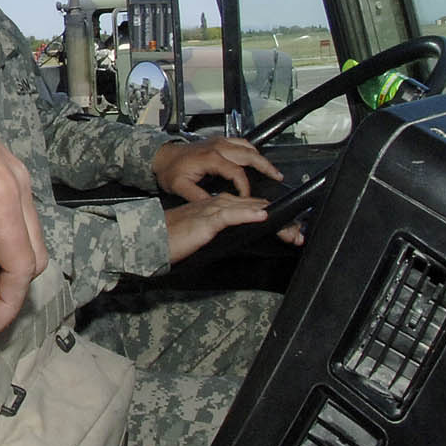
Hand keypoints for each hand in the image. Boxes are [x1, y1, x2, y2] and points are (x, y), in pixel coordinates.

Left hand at [0, 57, 46, 334]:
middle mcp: (19, 182)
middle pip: (33, 251)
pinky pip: (16, 205)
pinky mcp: (0, 156)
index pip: (21, 268)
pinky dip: (3, 233)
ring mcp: (13, 165)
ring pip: (28, 228)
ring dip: (8, 260)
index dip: (8, 305)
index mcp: (2, 200)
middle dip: (11, 286)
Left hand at [151, 135, 282, 200]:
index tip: (247, 199)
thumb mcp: (180, 187)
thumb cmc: (169, 171)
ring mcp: (219, 141)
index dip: (244, 187)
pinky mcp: (218, 141)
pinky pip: (240, 142)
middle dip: (265, 166)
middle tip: (278, 177)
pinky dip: (252, 150)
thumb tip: (216, 206)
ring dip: (261, 157)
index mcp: (210, 158)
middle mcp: (218, 147)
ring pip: (247, 146)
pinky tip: (257, 159)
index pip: (236, 173)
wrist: (161, 156)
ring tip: (272, 170)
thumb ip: (198, 197)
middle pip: (249, 154)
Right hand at [164, 193, 305, 261]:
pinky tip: (262, 216)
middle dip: (278, 220)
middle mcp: (214, 204)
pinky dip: (247, 214)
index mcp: (212, 207)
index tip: (288, 230)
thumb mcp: (197, 237)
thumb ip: (214, 234)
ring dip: (271, 218)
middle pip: (253, 207)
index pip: (247, 208)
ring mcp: (209, 210)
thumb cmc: (167, 240)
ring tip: (293, 229)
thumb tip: (231, 241)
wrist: (146, 238)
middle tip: (299, 232)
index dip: (268, 217)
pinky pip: (229, 215)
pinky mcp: (204, 220)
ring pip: (246, 209)